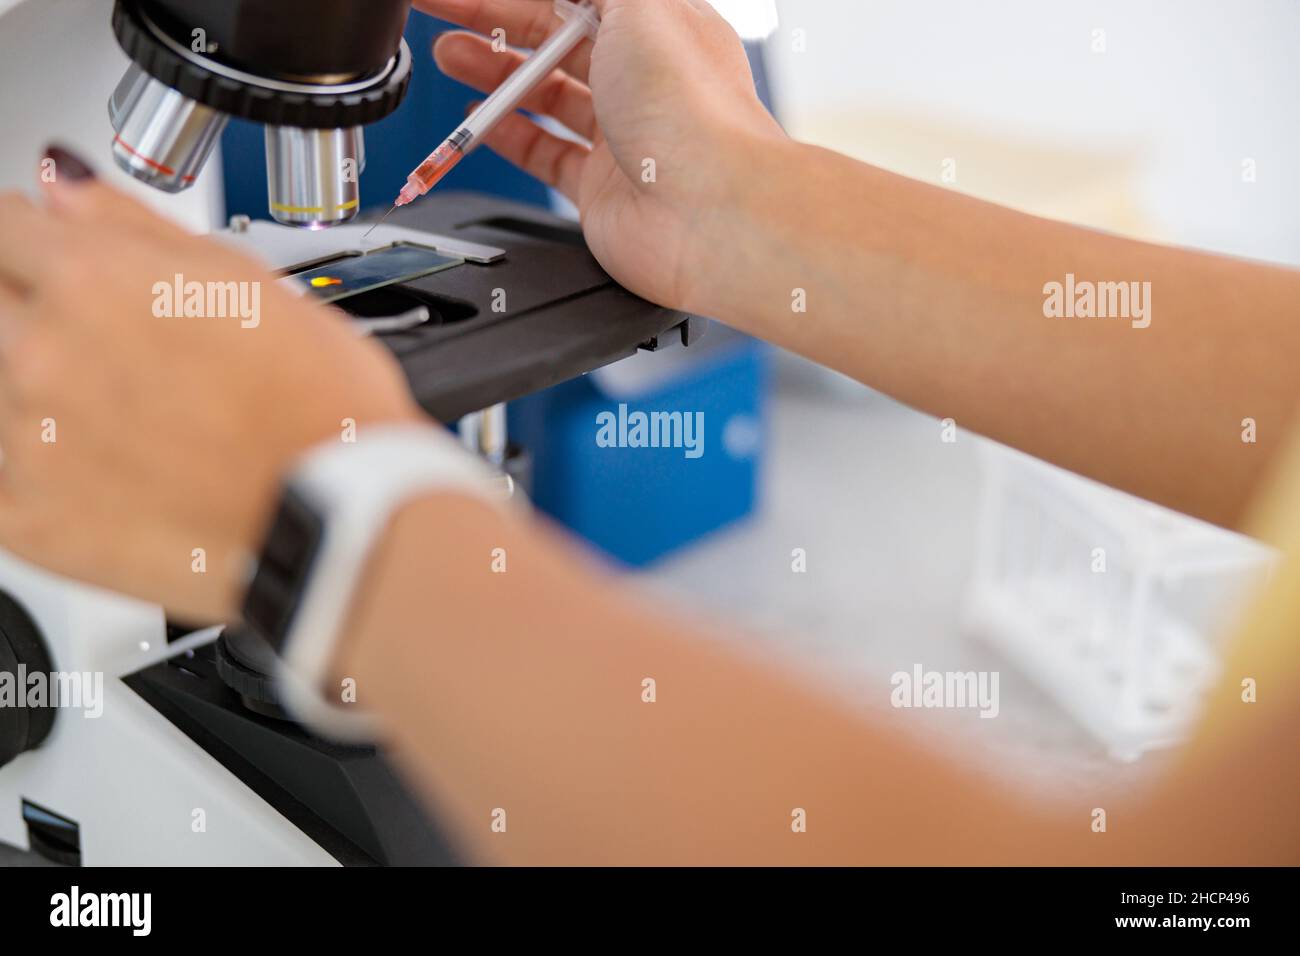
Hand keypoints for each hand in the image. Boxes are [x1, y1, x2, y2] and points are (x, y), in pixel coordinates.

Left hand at [0, 149, 423, 621]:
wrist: (340, 520)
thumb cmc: (321, 407)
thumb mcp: (247, 282)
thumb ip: (134, 225)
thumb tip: (65, 186)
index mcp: (90, 279)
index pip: (3, 228)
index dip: (40, 245)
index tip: (63, 266)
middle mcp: (40, 354)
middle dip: (40, 316)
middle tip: (119, 357)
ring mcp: (24, 440)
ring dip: (43, 395)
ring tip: (131, 423)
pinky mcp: (27, 521)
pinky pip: (2, 474)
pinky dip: (43, 469)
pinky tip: (114, 474)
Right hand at [416, 0, 785, 311]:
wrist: (712, 214)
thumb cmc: (693, 111)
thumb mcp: (642, 4)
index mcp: (660, 26)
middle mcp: (643, 81)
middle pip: (552, 39)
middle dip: (491, 20)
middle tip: (436, 10)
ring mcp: (621, 138)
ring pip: (544, 95)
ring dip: (493, 73)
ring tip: (446, 55)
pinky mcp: (601, 190)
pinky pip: (544, 155)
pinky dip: (507, 136)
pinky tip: (477, 122)